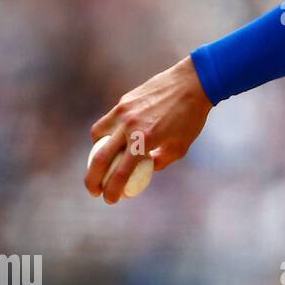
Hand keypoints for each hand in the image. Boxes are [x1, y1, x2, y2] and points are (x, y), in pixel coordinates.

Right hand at [86, 56, 212, 202]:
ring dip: (95, 153)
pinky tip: (111, 140)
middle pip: (99, 159)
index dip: (113, 190)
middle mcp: (130, 127)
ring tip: (102, 163)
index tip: (110, 200)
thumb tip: (143, 170)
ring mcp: (124, 112)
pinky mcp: (124, 101)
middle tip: (94, 191)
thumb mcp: (181, 146)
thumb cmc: (190, 118)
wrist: (192, 83)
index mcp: (145, 142)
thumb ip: (160, 161)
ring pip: (97, 137)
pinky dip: (105, 134)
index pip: (121, 173)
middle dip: (92, 180)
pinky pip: (107, 121)